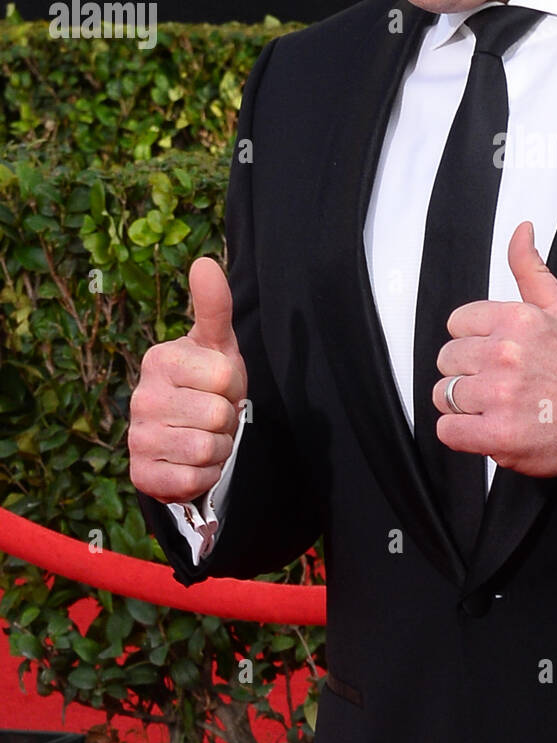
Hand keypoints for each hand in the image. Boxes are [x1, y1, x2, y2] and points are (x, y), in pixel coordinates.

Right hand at [128, 257, 247, 502]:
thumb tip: (204, 262)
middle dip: (228, 419)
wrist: (189, 437)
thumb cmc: (207, 383)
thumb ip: (215, 305)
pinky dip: (205, 474)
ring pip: (208, 449)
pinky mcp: (141, 475)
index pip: (225, 376)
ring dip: (219, 448)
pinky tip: (192, 462)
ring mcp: (137, 438)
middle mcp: (141, 397)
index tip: (220, 385)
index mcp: (159, 359)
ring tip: (205, 436)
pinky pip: (194, 479)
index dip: (234, 385)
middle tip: (213, 414)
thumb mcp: (217, 343)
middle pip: (219, 414)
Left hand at [433, 221, 556, 476]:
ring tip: (495, 407)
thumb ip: (532, 269)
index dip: (473, 342)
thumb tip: (521, 229)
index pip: (457, 324)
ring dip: (464, 405)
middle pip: (447, 359)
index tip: (494, 355)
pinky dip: (461, 433)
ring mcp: (499, 394)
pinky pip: (448, 429)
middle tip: (497, 384)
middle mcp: (505, 354)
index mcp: (516, 319)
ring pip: (444, 394)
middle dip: (467, 373)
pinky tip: (486, 429)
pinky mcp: (496, 434)